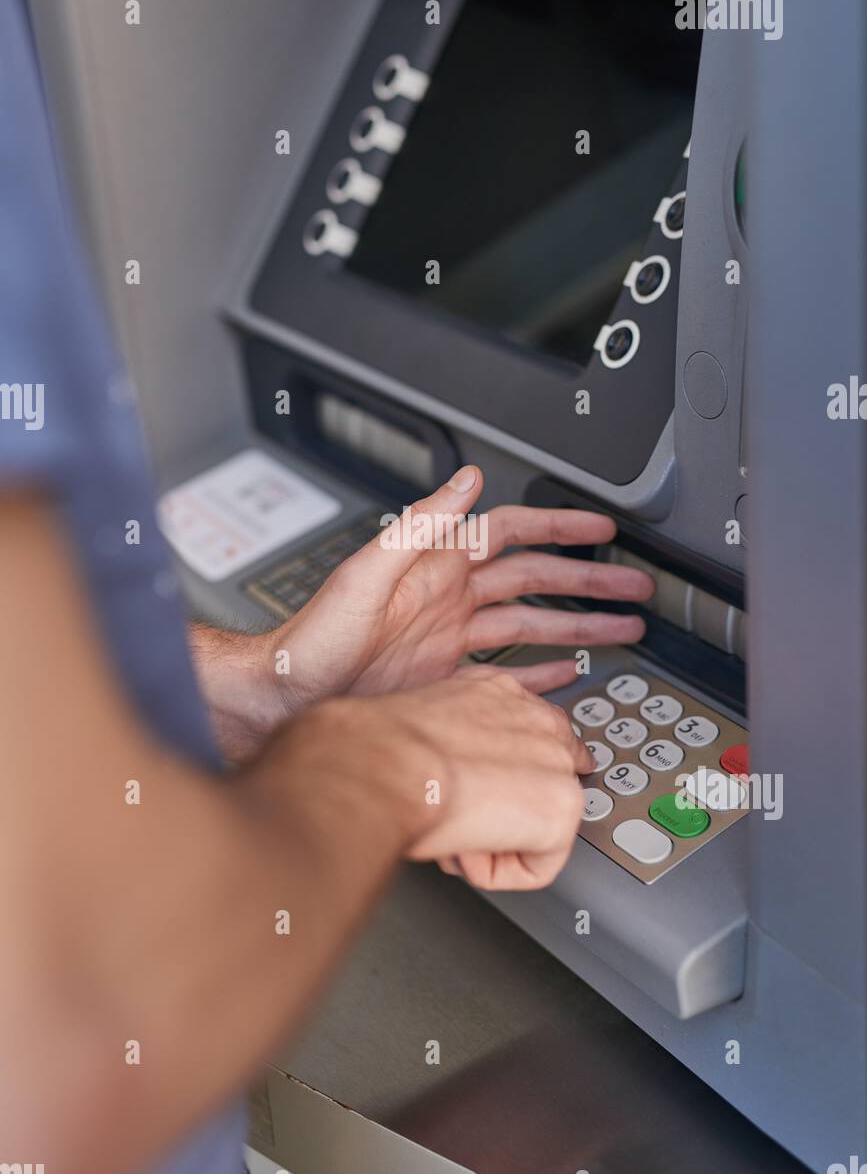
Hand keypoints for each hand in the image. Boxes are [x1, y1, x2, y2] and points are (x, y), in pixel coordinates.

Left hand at [191, 464, 653, 761]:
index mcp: (436, 565)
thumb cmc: (314, 635)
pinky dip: (540, 671)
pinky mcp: (443, 676)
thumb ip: (418, 525)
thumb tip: (466, 480)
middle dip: (588, 580)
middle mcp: (449, 597)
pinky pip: (505, 669)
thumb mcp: (366, 572)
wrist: (288, 693)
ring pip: (531, 622)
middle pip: (536, 579)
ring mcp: (449, 637)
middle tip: (634, 585)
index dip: (557, 528)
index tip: (600, 528)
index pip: (510, 533)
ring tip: (624, 627)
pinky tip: (569, 671)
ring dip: (578, 624)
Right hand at [250, 666, 594, 890]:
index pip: (527, 738)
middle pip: (546, 780)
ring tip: (455, 832)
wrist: (381, 765)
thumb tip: (447, 769)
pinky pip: (539, 866)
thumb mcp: (422, 725)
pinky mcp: (560, 806)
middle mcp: (536, 717)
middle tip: (459, 818)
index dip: (498, 780)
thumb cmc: (379, 749)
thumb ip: (451, 741)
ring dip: (497, 841)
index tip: (469, 792)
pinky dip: (497, 873)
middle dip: (505, 810)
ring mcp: (555, 760)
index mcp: (499, 690)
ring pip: (540, 825)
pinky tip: (465, 849)